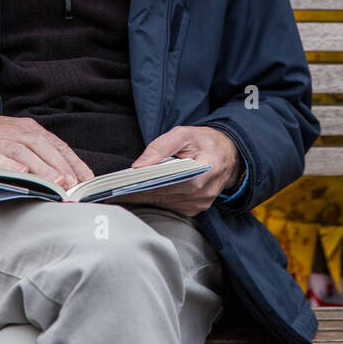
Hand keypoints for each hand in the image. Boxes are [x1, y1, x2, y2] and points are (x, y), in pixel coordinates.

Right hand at [0, 111, 94, 189]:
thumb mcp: (23, 138)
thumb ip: (45, 155)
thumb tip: (73, 180)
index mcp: (30, 129)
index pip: (57, 145)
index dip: (73, 162)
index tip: (85, 180)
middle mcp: (15, 132)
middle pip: (41, 148)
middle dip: (58, 166)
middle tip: (71, 184)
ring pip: (21, 153)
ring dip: (40, 169)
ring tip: (53, 184)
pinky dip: (7, 166)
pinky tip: (20, 174)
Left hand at [119, 126, 241, 216]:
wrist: (228, 154)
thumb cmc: (205, 142)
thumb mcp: (184, 134)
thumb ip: (161, 146)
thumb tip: (138, 165)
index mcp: (201, 174)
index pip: (165, 184)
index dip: (141, 186)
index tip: (120, 186)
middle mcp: (201, 195)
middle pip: (162, 196)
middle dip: (137, 193)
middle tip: (114, 191)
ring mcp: (199, 205)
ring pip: (165, 204)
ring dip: (144, 198)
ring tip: (122, 192)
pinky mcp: (196, 209)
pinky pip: (171, 206)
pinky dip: (156, 200)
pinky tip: (141, 194)